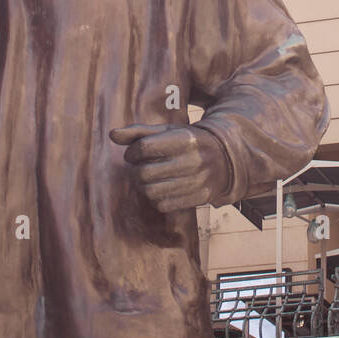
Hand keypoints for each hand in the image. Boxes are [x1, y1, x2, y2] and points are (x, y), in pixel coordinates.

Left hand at [110, 124, 232, 212]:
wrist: (226, 158)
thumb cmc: (188, 142)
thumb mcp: (168, 132)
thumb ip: (139, 132)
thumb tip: (112, 135)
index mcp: (185, 139)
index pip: (144, 147)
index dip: (132, 152)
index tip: (134, 153)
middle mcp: (194, 160)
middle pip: (145, 172)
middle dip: (137, 171)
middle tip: (141, 167)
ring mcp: (198, 180)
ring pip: (151, 191)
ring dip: (145, 186)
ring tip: (150, 179)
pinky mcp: (200, 197)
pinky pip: (163, 205)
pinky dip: (157, 199)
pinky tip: (162, 189)